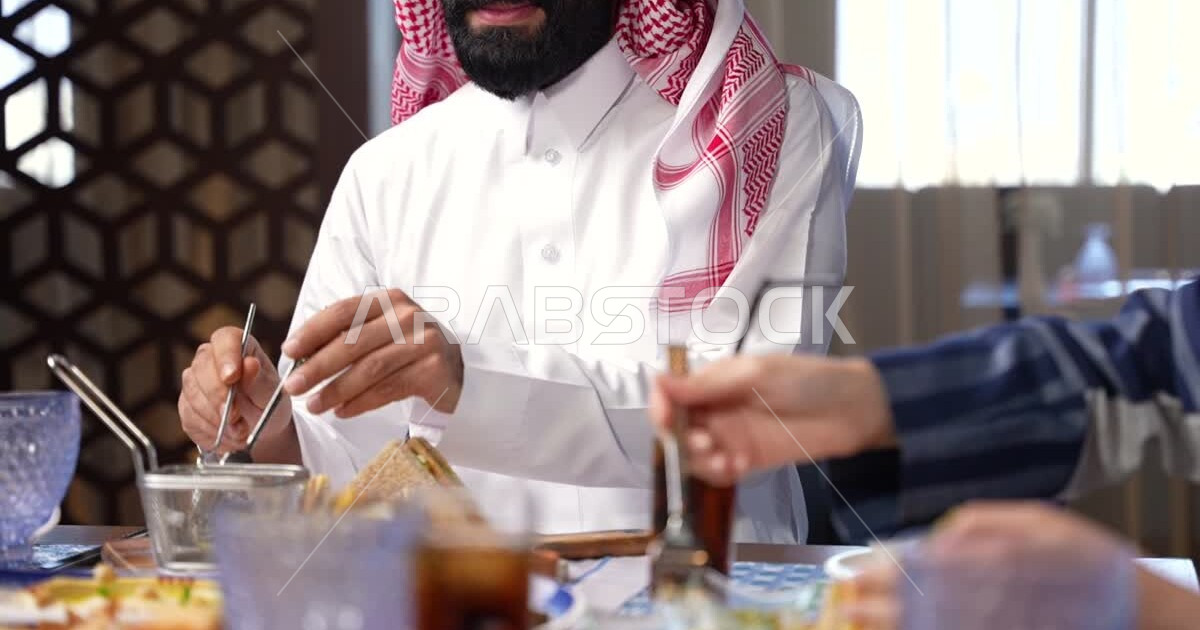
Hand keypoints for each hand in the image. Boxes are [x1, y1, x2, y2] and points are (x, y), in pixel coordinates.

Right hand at [179, 327, 291, 453]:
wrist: (261, 430)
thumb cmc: (270, 405)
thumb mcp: (273, 396)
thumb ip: (260, 382)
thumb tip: (250, 364)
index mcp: (239, 347)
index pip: (225, 338)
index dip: (226, 356)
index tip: (232, 377)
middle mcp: (212, 358)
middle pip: (202, 366)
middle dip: (218, 395)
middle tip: (236, 417)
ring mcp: (195, 380)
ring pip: (192, 393)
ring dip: (216, 417)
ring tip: (239, 431)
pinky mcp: (186, 404)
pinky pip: (189, 416)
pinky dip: (209, 430)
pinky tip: (227, 436)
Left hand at [280, 288, 462, 416]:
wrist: (457, 374)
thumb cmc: (408, 354)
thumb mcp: (381, 335)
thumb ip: (347, 338)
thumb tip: (299, 356)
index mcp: (389, 300)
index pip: (344, 311)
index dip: (313, 330)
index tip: (289, 350)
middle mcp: (408, 316)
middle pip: (354, 342)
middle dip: (318, 366)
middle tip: (293, 386)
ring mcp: (424, 341)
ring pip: (370, 368)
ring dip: (336, 390)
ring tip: (314, 406)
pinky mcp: (434, 369)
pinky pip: (389, 389)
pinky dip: (361, 403)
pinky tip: (342, 412)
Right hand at [649, 354, 894, 484]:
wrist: (853, 409)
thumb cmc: (807, 379)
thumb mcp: (755, 374)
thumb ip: (707, 384)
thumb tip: (657, 379)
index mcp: (713, 381)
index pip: (671, 396)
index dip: (661, 407)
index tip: (665, 419)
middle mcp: (716, 410)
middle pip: (678, 430)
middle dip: (681, 440)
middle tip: (703, 442)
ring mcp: (731, 437)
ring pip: (694, 456)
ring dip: (700, 462)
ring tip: (725, 460)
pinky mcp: (747, 461)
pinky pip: (720, 473)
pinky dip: (721, 474)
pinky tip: (739, 467)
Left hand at [845, 502, 1136, 629]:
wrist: (1125, 602)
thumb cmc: (1077, 553)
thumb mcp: (1034, 520)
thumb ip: (982, 523)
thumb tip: (938, 533)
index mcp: (997, 556)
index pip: (927, 564)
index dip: (886, 569)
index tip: (856, 570)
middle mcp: (993, 593)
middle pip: (923, 598)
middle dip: (879, 599)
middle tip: (847, 598)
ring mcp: (997, 622)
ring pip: (935, 625)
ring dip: (892, 624)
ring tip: (859, 618)